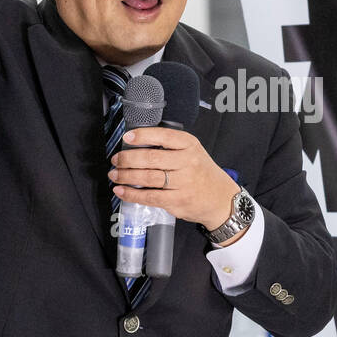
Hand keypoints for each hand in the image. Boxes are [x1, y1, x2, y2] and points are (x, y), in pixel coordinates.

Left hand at [109, 127, 240, 233]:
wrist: (221, 199)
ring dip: (126, 176)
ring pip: (148, 177)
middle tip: (116, 159)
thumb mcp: (193, 152)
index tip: (127, 137)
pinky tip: (122, 191)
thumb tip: (137, 145)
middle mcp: (187, 162)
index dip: (142, 135)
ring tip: (115, 175)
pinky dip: (132, 194)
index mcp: (190, 145)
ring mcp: (183, 183)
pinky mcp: (177, 201)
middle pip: (151, 158)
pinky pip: (150, 197)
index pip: (163, 136)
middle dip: (128, 158)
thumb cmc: (202, 174)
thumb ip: (170, 147)